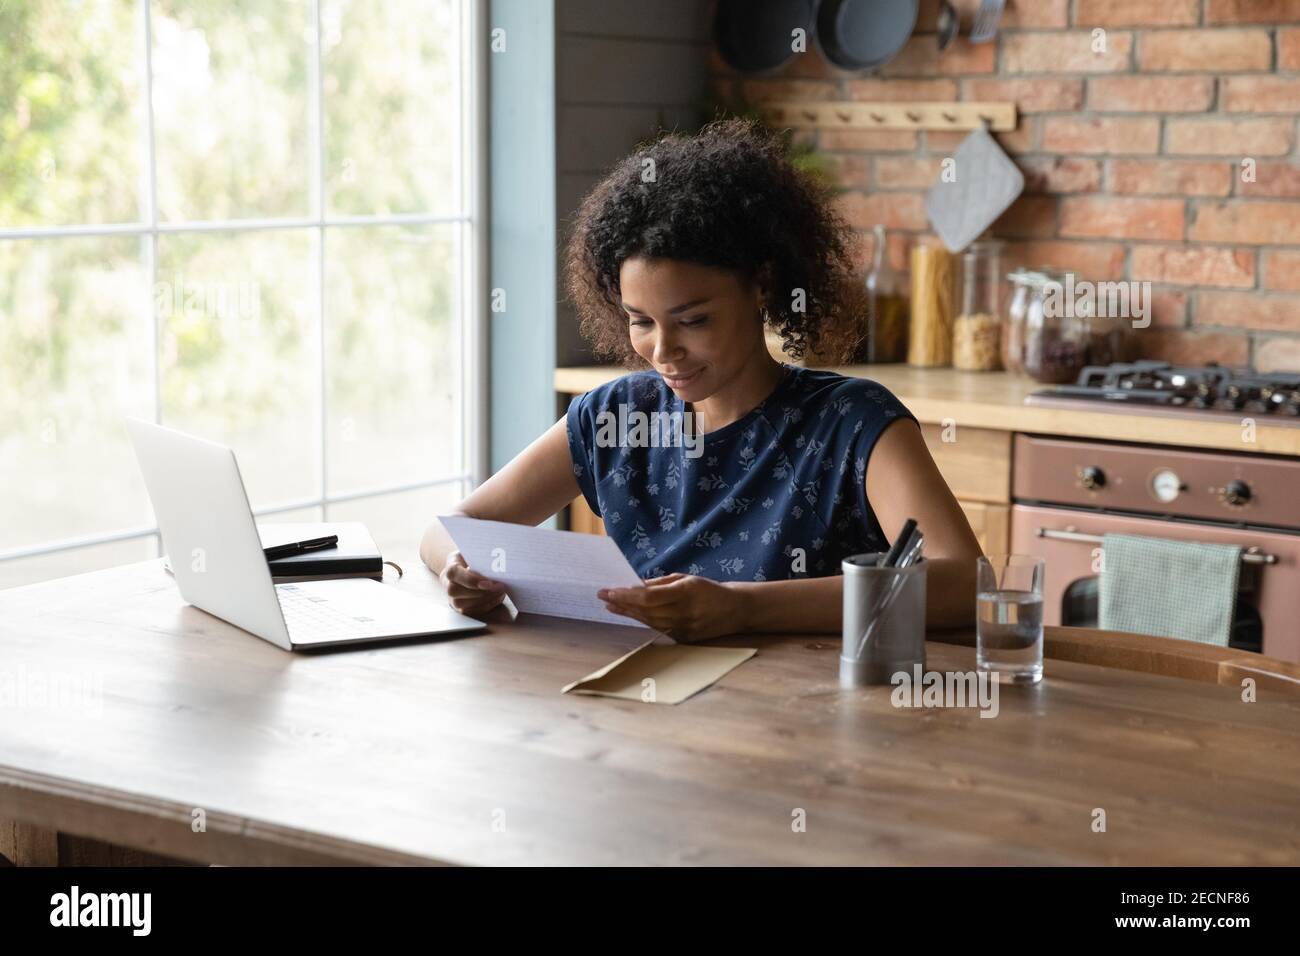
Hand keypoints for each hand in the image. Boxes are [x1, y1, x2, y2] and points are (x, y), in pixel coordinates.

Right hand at [440, 550, 507, 616]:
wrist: (467, 570)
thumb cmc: (473, 560)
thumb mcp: (475, 553)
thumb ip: (481, 557)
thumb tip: (496, 562)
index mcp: (450, 568)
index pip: (453, 573)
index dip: (470, 580)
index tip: (488, 582)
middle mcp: (447, 585)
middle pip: (455, 591)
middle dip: (479, 592)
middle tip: (499, 587)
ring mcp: (452, 599)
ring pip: (463, 605)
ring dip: (485, 599)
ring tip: (500, 591)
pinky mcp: (461, 609)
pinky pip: (471, 611)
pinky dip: (487, 605)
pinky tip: (497, 597)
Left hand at [598, 574, 745, 641]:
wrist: (736, 610)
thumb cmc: (709, 590)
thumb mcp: (686, 578)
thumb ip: (661, 583)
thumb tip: (636, 586)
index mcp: (685, 593)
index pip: (648, 597)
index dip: (626, 595)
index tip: (609, 591)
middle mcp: (684, 612)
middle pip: (645, 611)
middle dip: (622, 603)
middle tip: (602, 596)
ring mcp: (684, 628)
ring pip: (649, 622)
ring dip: (628, 614)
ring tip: (611, 606)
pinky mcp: (684, 639)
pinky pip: (658, 629)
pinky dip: (643, 621)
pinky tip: (630, 615)